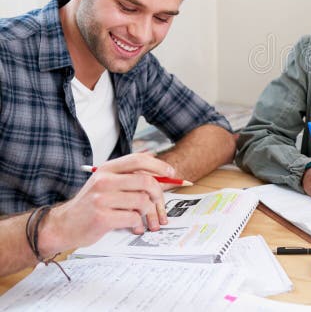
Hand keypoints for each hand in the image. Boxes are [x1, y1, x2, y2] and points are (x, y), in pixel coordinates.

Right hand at [38, 153, 174, 255]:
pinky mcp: (102, 217)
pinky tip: (133, 227)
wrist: (63, 226)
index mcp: (106, 169)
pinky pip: (133, 218)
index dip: (159, 166)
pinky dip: (138, 224)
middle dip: (159, 195)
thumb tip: (158, 168)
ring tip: (145, 219)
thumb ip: (127, 176)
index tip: (171, 173)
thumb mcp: (104, 183)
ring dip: (148, 213)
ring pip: (142, 201)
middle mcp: (104, 180)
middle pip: (146, 181)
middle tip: (160, 205)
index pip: (138, 160)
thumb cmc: (89, 205)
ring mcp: (102, 199)